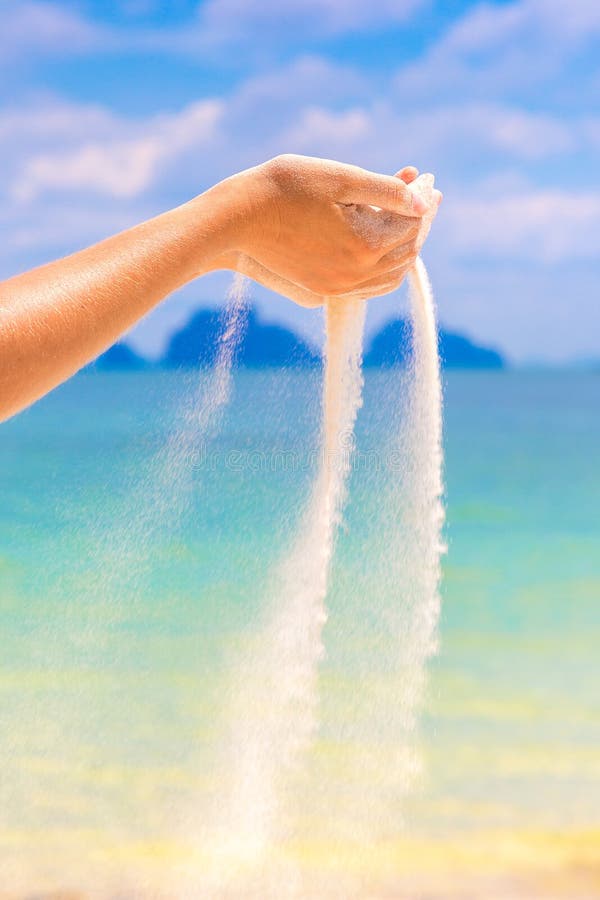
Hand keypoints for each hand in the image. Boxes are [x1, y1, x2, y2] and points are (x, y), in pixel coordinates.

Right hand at [217, 163, 440, 307]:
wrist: (235, 219)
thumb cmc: (284, 188)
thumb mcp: (340, 178)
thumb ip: (387, 189)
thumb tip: (425, 202)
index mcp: (365, 244)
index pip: (412, 223)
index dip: (424, 198)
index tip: (427, 176)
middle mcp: (355, 274)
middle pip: (407, 250)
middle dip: (420, 222)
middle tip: (425, 195)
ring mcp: (338, 288)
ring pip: (391, 274)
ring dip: (405, 247)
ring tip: (409, 219)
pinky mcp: (321, 290)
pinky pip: (368, 287)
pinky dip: (384, 267)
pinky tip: (382, 247)